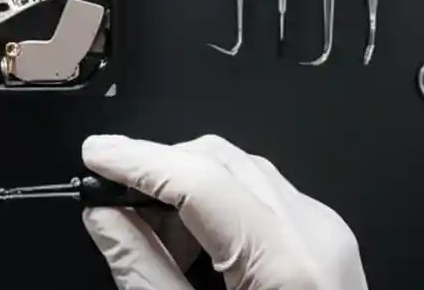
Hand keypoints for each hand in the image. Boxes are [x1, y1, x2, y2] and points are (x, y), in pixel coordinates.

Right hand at [81, 134, 366, 289]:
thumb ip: (141, 269)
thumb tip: (104, 217)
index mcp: (286, 265)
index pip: (199, 179)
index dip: (137, 159)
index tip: (95, 154)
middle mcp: (317, 239)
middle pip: (222, 162)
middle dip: (160, 173)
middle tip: (111, 204)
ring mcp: (328, 240)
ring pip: (243, 174)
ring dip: (187, 193)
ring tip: (155, 245)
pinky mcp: (326, 248)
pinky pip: (263, 202)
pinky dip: (218, 213)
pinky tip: (194, 256)